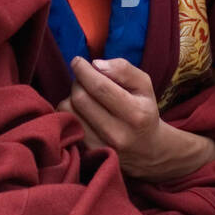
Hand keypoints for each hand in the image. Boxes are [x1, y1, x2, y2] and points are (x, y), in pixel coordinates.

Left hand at [57, 56, 214, 179]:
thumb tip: (95, 65)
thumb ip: (123, 70)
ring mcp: (100, 147)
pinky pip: (66, 125)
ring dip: (71, 98)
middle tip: (84, 80)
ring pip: (68, 111)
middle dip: (78, 82)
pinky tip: (81, 112)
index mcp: (136, 114)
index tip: (78, 61)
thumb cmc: (144, 112)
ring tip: (84, 97)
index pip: (100, 87)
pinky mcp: (86, 154)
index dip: (83, 70)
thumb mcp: (144, 86)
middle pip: (80, 98)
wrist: (148, 151)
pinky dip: (69, 113)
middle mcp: (117, 134)